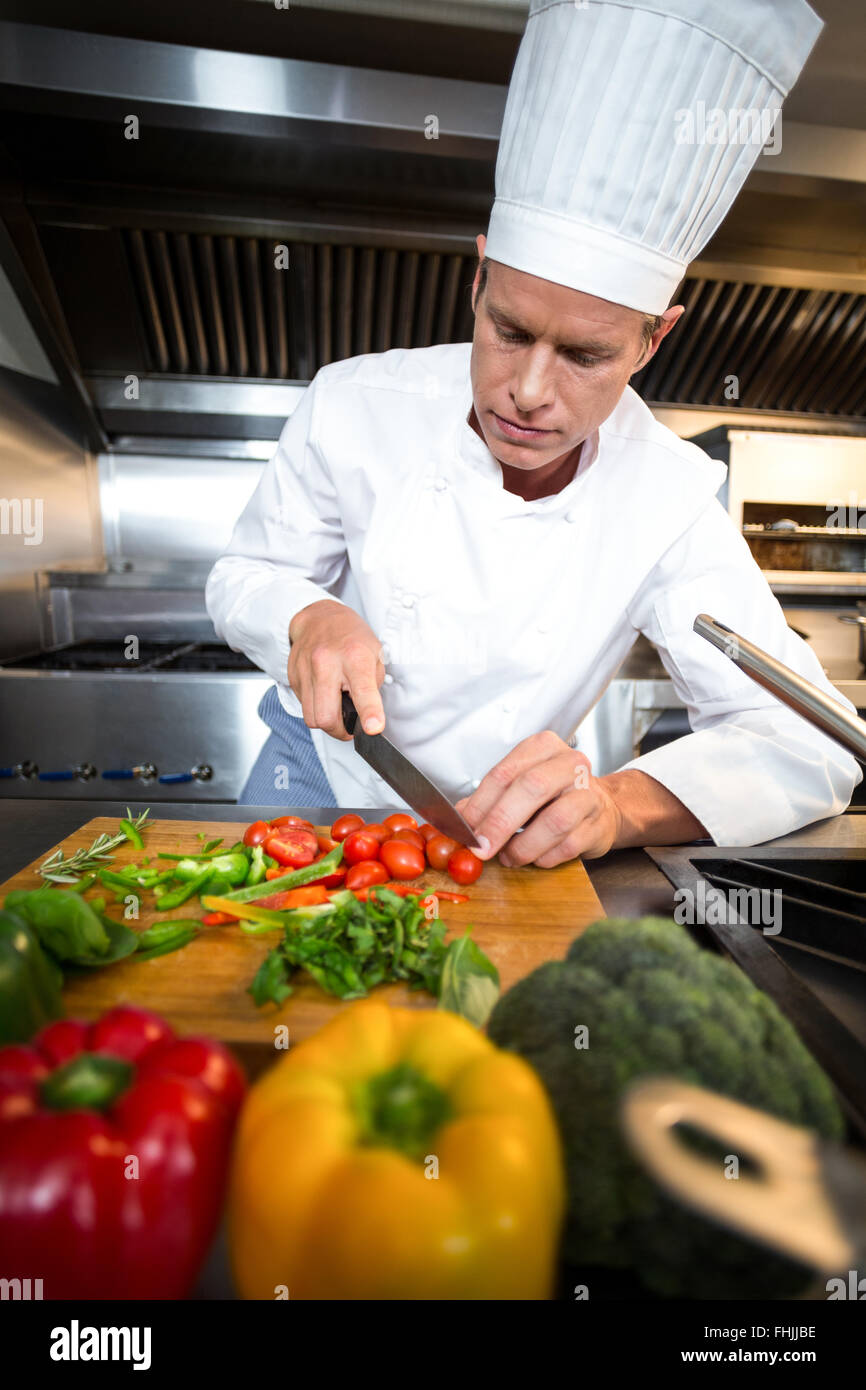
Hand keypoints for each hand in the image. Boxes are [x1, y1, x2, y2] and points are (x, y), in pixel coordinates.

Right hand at [287, 599, 387, 740]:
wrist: (319, 617)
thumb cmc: (352, 637)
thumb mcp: (375, 654)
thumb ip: (374, 686)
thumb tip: (368, 715)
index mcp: (355, 657)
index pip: (363, 692)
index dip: (370, 714)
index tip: (374, 728)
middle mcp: (327, 663)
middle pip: (327, 717)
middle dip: (340, 730)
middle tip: (350, 724)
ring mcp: (306, 670)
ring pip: (311, 718)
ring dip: (327, 722)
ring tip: (336, 708)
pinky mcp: (293, 677)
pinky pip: (304, 706)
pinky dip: (315, 707)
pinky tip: (324, 693)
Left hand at [454, 730, 621, 867]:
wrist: (600, 808)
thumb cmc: (553, 796)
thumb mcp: (518, 787)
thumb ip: (488, 800)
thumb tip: (460, 819)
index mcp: (543, 747)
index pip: (505, 773)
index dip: (481, 804)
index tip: (465, 828)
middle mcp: (570, 764)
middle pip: (531, 788)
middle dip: (500, 822)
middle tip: (482, 848)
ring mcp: (589, 793)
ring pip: (554, 821)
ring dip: (523, 846)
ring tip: (508, 857)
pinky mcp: (599, 824)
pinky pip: (568, 845)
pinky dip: (545, 857)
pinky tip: (535, 858)